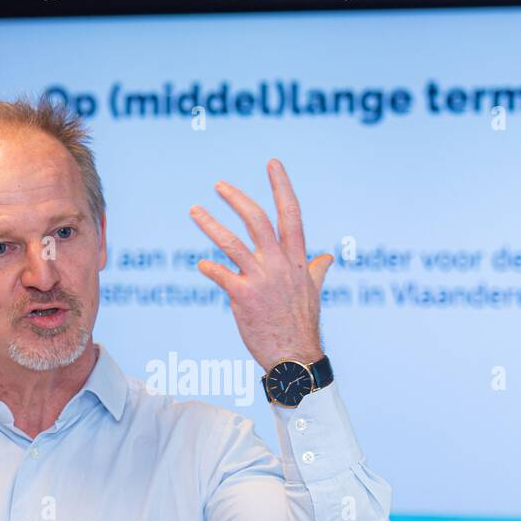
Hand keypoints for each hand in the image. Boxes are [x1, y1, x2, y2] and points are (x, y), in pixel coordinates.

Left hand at [189, 158, 332, 371]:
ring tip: (194, 211)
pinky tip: (200, 265)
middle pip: (257, 220)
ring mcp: (261, 280)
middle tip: (218, 185)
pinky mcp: (243, 297)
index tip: (272, 163)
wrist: (295, 357)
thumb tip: (326, 257)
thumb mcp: (314, 292)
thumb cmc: (302, 325)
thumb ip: (317, 270)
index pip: (291, 214)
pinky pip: (220, 275)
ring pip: (231, 243)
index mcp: (296, 260)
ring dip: (210, 224)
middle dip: (236, 198)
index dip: (281, 186)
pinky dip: (208, 267)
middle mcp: (279, 264)